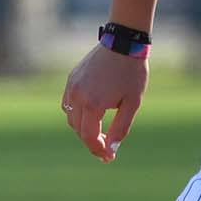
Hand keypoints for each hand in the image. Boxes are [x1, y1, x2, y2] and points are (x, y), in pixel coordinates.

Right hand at [61, 44, 148, 162]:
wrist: (123, 43)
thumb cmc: (132, 73)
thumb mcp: (132, 103)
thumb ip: (121, 128)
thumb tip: (111, 150)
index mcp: (94, 104)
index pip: (89, 137)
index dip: (98, 149)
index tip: (108, 157)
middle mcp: (78, 96)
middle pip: (79, 129)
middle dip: (91, 141)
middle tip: (107, 148)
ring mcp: (72, 86)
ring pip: (71, 117)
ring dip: (83, 128)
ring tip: (100, 131)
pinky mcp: (71, 79)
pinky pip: (68, 103)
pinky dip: (76, 113)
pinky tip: (90, 115)